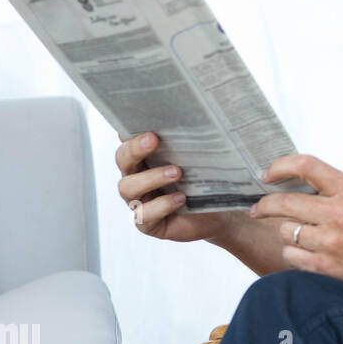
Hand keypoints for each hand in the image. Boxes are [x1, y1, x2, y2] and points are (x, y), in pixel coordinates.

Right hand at [115, 132, 240, 243]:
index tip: (141, 123)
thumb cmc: (206, 182)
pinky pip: (144, 214)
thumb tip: (196, 121)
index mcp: (145, 158)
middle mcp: (136, 177)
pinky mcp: (147, 222)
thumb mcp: (200, 160)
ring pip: (128, 187)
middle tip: (153, 139)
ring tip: (177, 173)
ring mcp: (139, 201)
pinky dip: (162, 205)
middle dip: (135, 149)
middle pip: (123, 160)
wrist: (219, 215)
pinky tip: (180, 198)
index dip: (129, 132)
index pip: (128, 140)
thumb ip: (189, 144)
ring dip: (151, 177)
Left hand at [249, 153, 342, 289]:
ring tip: (301, 234)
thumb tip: (292, 182)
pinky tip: (306, 250)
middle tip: (259, 209)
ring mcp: (331, 241)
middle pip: (284, 202)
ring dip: (286, 231)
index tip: (268, 175)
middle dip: (265, 205)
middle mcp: (338, 213)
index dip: (279, 166)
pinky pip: (290, 254)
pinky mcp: (326, 265)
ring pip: (285, 230)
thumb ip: (331, 187)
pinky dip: (293, 252)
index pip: (305, 166)